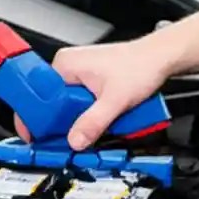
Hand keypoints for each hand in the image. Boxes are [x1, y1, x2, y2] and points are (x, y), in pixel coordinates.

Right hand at [13, 37, 176, 149]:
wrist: (160, 58)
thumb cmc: (140, 66)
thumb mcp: (115, 101)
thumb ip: (93, 123)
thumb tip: (74, 140)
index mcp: (64, 64)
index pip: (38, 96)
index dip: (38, 119)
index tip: (38, 138)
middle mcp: (67, 66)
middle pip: (52, 105)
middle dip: (61, 124)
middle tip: (72, 138)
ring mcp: (78, 74)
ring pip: (67, 106)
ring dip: (77, 120)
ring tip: (92, 127)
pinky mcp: (88, 81)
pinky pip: (78, 103)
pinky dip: (86, 115)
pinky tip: (98, 120)